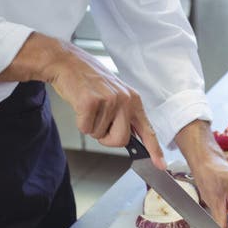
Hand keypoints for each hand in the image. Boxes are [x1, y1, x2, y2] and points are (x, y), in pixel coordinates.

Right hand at [0, 33, 165, 167]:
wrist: (66, 62)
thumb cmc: (88, 81)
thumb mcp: (115, 94)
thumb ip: (125, 115)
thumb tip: (130, 138)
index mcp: (133, 100)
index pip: (147, 130)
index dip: (154, 150)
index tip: (161, 165)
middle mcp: (125, 100)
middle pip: (121, 140)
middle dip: (107, 139)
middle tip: (98, 121)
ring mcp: (109, 100)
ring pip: (100, 135)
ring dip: (90, 126)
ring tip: (88, 107)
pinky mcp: (91, 102)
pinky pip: (85, 129)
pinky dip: (80, 122)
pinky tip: (80, 105)